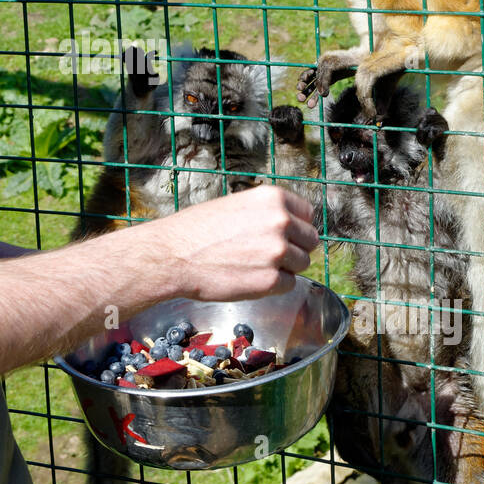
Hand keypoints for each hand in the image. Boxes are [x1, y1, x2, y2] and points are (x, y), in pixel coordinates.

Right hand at [157, 185, 318, 301]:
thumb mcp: (236, 204)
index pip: (308, 214)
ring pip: (302, 264)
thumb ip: (267, 213)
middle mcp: (281, 221)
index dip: (297, 227)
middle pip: (310, 240)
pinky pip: (289, 284)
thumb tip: (290, 226)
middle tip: (268, 254)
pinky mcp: (271, 280)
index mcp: (273, 198)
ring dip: (285, 268)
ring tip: (254, 266)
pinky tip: (250, 278)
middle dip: (294, 248)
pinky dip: (274, 285)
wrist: (173, 255)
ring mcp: (278, 252)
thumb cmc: (197, 230)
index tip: (286, 235)